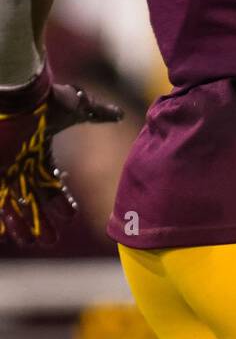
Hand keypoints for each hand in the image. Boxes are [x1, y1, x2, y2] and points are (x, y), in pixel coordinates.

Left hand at [0, 73, 122, 247]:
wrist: (18, 95)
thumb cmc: (44, 103)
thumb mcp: (76, 108)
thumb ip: (97, 112)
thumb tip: (120, 115)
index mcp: (40, 156)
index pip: (51, 186)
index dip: (60, 203)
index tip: (70, 215)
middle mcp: (21, 166)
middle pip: (33, 202)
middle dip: (42, 222)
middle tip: (49, 241)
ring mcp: (5, 170)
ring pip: (14, 205)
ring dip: (21, 225)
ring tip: (31, 242)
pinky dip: (3, 219)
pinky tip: (8, 235)